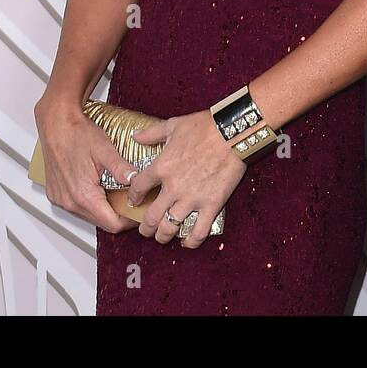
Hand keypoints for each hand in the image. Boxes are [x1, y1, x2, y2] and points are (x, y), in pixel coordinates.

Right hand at [33, 95, 138, 233]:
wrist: (56, 124)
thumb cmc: (77, 134)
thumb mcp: (105, 150)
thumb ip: (122, 169)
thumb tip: (137, 181)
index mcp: (83, 195)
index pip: (112, 223)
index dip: (129, 219)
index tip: (140, 211)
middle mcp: (69, 202)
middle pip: (101, 221)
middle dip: (119, 214)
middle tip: (133, 200)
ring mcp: (61, 199)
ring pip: (89, 214)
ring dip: (105, 208)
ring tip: (119, 193)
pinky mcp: (56, 194)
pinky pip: (77, 206)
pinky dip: (91, 201)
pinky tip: (101, 187)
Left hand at [126, 110, 245, 247]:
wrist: (233, 131)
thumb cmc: (204, 126)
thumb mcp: (174, 125)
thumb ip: (151, 133)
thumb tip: (135, 135)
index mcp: (161, 167)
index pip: (138, 188)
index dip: (133, 197)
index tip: (134, 201)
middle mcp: (173, 187)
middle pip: (150, 217)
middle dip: (145, 227)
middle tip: (146, 228)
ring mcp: (192, 198)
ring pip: (170, 228)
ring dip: (163, 236)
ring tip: (163, 236)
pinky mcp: (211, 204)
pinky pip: (198, 232)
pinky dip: (191, 241)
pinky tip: (186, 242)